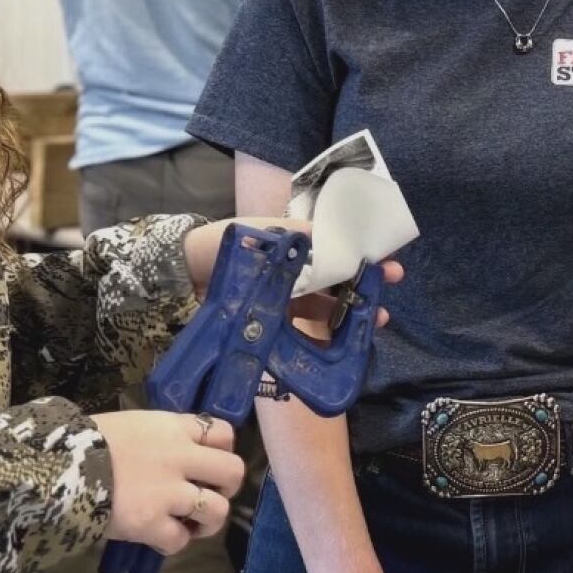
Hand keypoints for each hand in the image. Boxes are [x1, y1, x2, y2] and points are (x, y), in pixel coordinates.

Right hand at [91, 410, 244, 555]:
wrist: (56, 466)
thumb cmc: (85, 440)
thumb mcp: (132, 425)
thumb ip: (162, 437)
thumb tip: (175, 451)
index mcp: (173, 428)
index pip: (224, 434)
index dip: (223, 451)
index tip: (208, 464)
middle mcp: (180, 457)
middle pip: (233, 472)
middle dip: (227, 488)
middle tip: (208, 496)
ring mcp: (168, 492)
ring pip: (218, 510)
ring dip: (207, 522)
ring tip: (188, 524)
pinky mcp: (151, 523)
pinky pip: (179, 541)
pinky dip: (172, 543)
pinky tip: (157, 537)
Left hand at [182, 217, 402, 327]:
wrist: (182, 274)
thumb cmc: (224, 245)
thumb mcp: (267, 229)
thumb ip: (299, 234)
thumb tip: (334, 238)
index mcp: (297, 250)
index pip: (339, 253)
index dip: (364, 257)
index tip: (388, 262)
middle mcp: (295, 276)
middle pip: (338, 283)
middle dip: (367, 288)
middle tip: (389, 291)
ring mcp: (285, 302)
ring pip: (326, 309)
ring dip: (353, 315)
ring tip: (376, 320)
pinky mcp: (273, 326)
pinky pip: (302, 332)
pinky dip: (324, 338)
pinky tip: (343, 343)